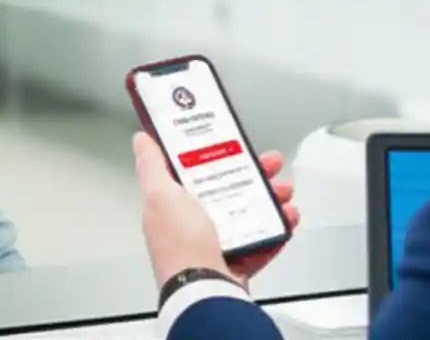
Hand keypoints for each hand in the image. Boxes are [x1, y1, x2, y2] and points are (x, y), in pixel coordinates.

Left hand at [133, 132, 299, 290]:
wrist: (205, 291)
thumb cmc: (180, 244)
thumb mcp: (160, 194)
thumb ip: (151, 166)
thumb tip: (141, 140)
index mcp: (171, 207)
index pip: (195, 173)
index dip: (215, 156)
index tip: (235, 143)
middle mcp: (192, 226)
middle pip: (228, 192)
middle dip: (254, 176)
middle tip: (273, 166)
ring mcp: (215, 246)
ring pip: (248, 215)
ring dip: (271, 201)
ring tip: (285, 194)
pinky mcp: (236, 265)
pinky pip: (261, 243)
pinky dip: (277, 231)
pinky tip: (287, 220)